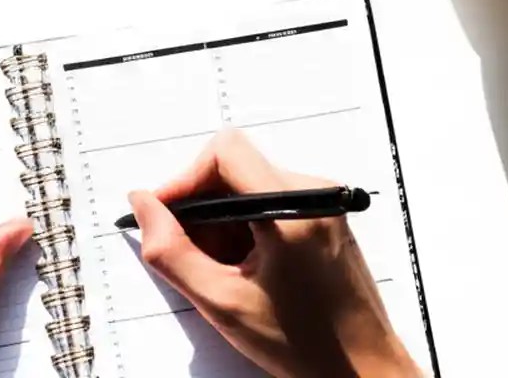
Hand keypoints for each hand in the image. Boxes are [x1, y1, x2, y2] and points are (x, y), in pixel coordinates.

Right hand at [128, 130, 419, 377]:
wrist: (362, 370)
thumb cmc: (306, 345)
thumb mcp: (223, 303)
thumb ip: (172, 252)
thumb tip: (144, 206)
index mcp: (293, 209)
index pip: (226, 151)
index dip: (185, 179)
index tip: (163, 213)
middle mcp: (314, 195)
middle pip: (234, 169)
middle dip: (202, 210)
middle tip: (193, 257)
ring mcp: (323, 204)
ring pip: (248, 187)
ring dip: (223, 224)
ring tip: (226, 274)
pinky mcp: (324, 217)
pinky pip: (270, 203)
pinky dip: (245, 230)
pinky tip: (247, 271)